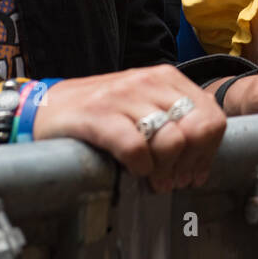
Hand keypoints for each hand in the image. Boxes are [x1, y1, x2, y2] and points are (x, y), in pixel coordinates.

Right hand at [32, 65, 225, 192]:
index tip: (193, 172)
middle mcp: (150, 82)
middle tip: (172, 179)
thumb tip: (203, 157)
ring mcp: (124, 96)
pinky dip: (140, 167)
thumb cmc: (98, 112)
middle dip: (190, 163)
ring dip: (165, 170)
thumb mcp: (144, 106)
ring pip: (172, 140)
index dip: (208, 152)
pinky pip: (136, 148)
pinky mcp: (99, 115)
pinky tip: (133, 170)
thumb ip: (175, 120)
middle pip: (197, 130)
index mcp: (167, 78)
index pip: (213, 117)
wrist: (44, 107)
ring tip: (152, 179)